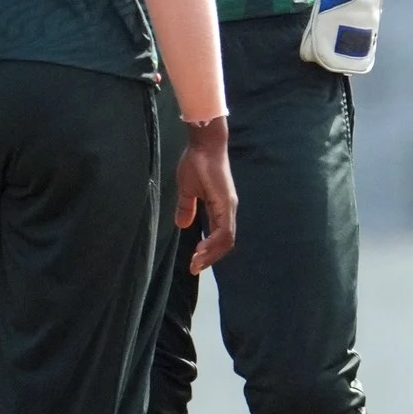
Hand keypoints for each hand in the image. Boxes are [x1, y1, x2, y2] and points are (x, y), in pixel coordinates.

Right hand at [175, 119, 237, 273]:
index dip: (209, 251)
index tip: (193, 263)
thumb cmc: (196, 163)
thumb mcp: (187, 190)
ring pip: (226, 239)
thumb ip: (187, 207)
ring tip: (196, 263)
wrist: (203, 145)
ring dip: (211, 254)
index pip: (219, 237)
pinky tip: (201, 250)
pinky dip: (214, 242)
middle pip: (225, 242)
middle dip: (210, 258)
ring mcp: (229, 206)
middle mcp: (228, 210)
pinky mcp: (226, 202)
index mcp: (220, 208)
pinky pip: (224, 229)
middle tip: (194, 268)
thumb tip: (183, 224)